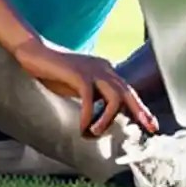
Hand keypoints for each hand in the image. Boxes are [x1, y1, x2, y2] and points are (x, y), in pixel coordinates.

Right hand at [12, 38, 157, 136]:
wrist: (34, 52)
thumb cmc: (54, 72)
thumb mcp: (79, 86)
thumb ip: (94, 96)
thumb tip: (103, 118)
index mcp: (106, 70)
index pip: (128, 91)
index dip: (140, 108)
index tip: (151, 124)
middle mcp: (104, 68)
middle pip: (129, 92)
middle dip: (141, 112)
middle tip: (149, 128)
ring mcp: (92, 70)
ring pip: (114, 97)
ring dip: (107, 120)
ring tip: (93, 133)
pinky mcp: (79, 73)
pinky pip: (90, 99)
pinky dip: (88, 117)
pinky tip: (81, 128)